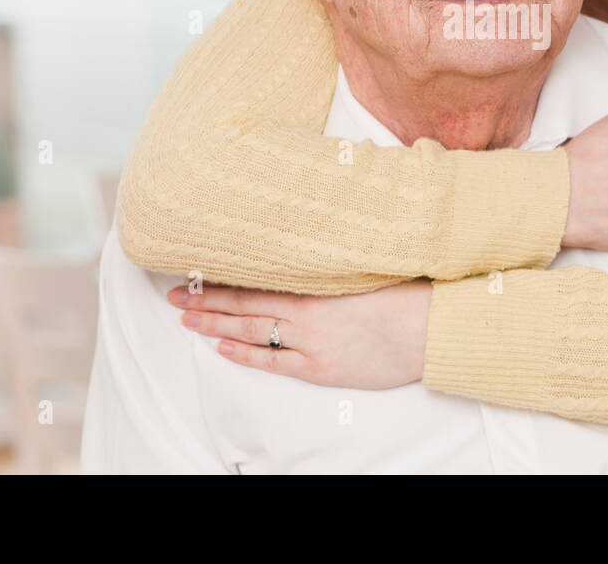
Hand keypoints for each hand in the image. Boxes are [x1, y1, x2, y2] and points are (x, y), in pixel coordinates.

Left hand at [167, 279, 431, 388]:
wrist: (432, 328)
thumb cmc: (410, 289)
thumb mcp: (369, 262)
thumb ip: (337, 255)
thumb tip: (315, 239)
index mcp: (319, 281)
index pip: (259, 278)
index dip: (225, 277)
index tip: (198, 270)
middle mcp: (308, 311)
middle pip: (246, 305)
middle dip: (207, 301)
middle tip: (175, 297)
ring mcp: (312, 342)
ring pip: (252, 332)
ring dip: (216, 327)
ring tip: (187, 321)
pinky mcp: (322, 368)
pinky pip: (274, 362)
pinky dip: (246, 354)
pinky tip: (224, 348)